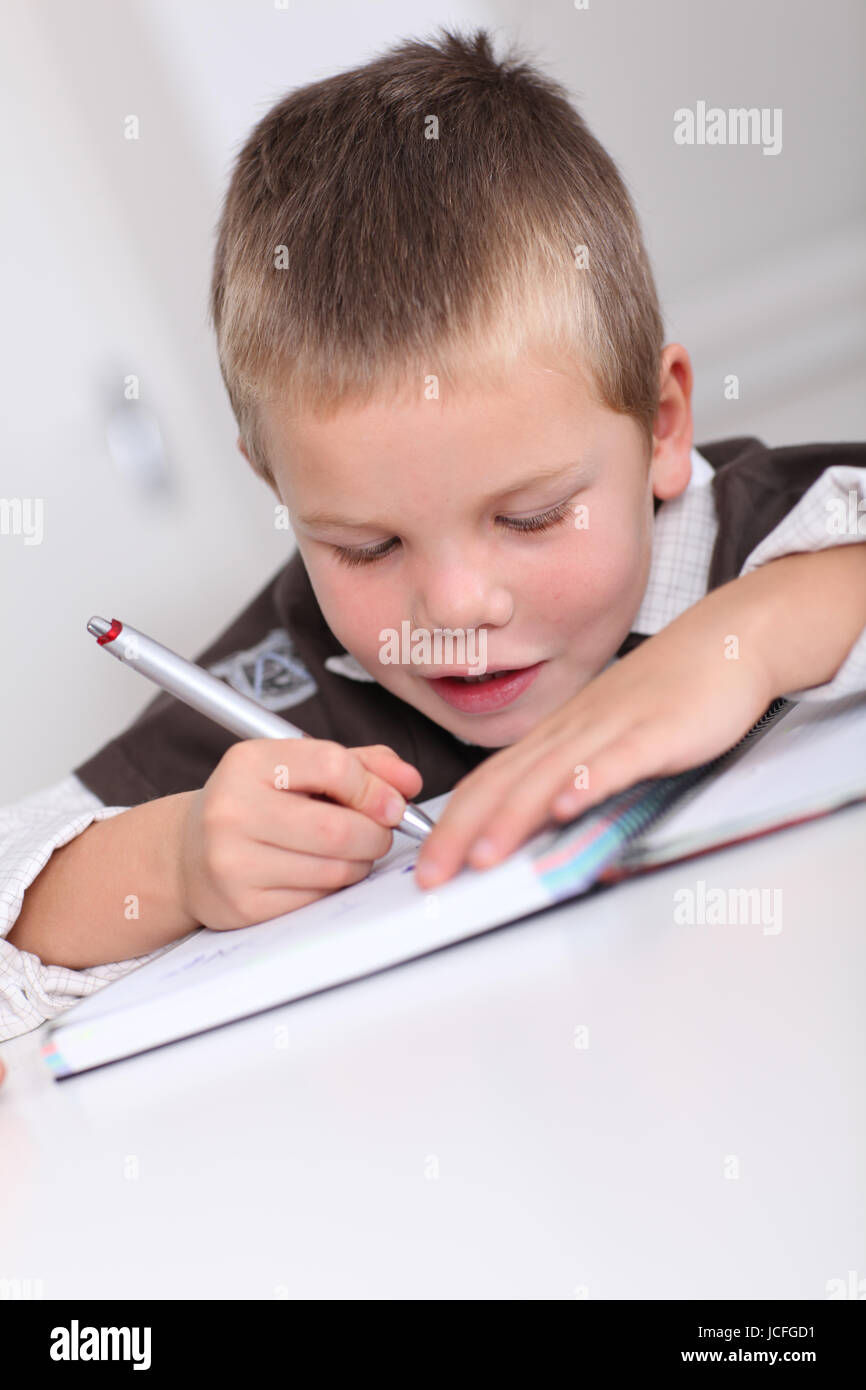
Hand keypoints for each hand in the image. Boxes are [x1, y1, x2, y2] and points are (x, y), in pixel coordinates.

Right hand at [179, 739, 421, 928]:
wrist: (187, 855)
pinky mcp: (242, 905)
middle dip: (376, 833)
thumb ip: (358, 764)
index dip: (375, 787)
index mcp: (248, 762)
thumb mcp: (296, 767)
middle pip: (338, 828)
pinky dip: (334, 887)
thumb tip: (409, 782)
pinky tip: (321, 872)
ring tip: (351, 851)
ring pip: (334, 868)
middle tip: (379, 832)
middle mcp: (233, 810)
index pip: (333, 766)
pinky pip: (317, 899)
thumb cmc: (253, 804)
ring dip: (360, 862)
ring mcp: (233, 862)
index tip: (392, 801)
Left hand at [415, 584, 773, 887]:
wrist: (726, 641)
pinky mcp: (658, 732)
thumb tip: (539, 825)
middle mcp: (574, 730)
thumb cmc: (668, 693)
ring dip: (512, 817)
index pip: (490, 782)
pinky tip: (567, 807)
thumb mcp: (608, 736)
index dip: (452, 824)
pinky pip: (617, 760)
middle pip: (505, 782)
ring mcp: (613, 728)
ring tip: (482, 857)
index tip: (427, 865)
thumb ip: (572, 776)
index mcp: (558, 734)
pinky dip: (587, 783)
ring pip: (550, 775)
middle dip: (462, 832)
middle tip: (431, 876)